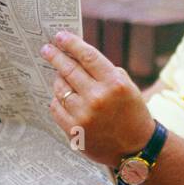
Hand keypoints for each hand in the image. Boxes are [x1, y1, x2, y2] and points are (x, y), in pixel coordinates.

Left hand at [42, 30, 155, 169]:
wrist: (136, 148)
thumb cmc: (132, 113)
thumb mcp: (127, 87)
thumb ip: (105, 71)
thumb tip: (78, 56)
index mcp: (114, 83)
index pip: (87, 56)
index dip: (71, 44)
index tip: (60, 37)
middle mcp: (98, 97)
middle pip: (69, 69)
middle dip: (55, 56)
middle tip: (46, 49)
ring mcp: (84, 114)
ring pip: (60, 88)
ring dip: (58, 79)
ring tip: (60, 76)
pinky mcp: (74, 130)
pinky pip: (56, 107)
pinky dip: (57, 100)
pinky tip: (61, 97)